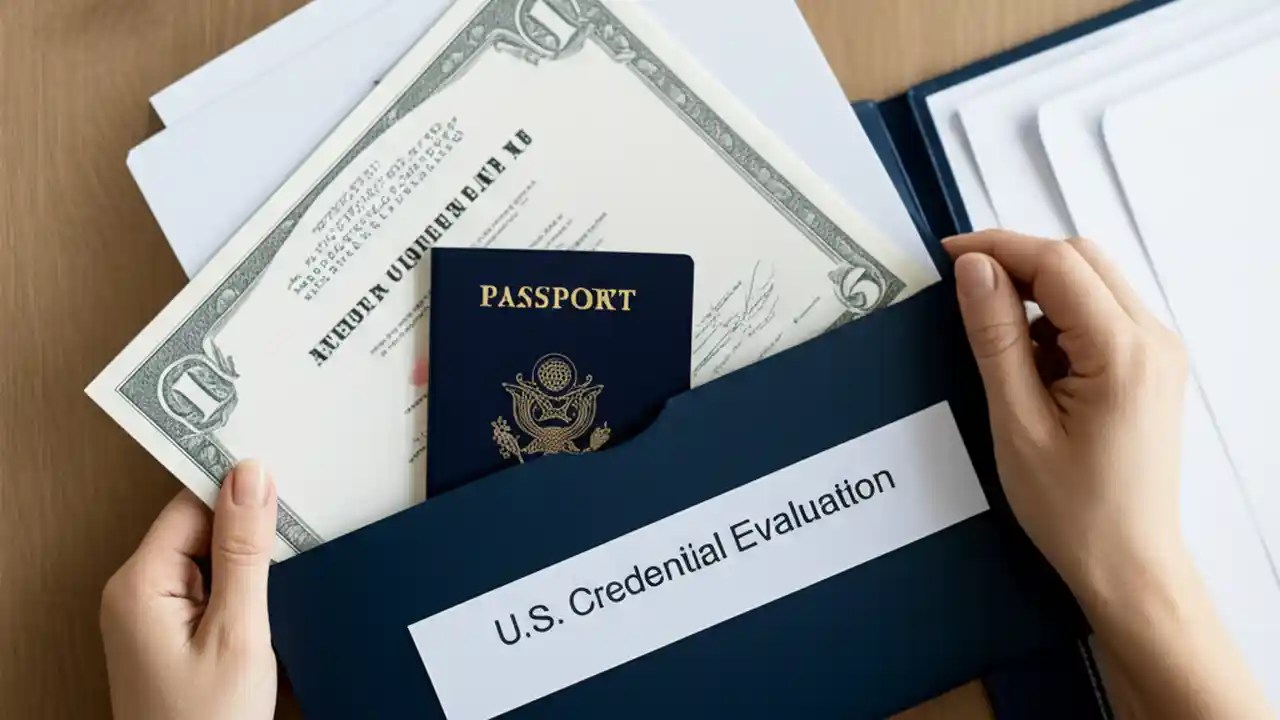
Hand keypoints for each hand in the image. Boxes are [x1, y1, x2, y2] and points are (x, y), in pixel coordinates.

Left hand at [100, 460, 277, 719]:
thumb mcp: (238, 631)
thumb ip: (244, 550)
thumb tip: (251, 476)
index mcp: (139, 583)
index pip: (192, 504)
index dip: (240, 493)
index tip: (285, 482)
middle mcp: (135, 592)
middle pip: (200, 527)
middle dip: (249, 533)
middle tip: (294, 545)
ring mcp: (150, 615)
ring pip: (209, 557)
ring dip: (248, 565)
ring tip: (277, 590)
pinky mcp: (169, 633)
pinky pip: (209, 587)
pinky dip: (243, 591)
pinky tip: (265, 610)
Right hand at [945, 230, 1269, 718]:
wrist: (1127, 564)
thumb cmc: (1070, 508)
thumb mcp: (1016, 421)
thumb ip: (995, 337)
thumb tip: (973, 268)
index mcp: (1123, 351)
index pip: (1058, 263)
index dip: (998, 248)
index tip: (946, 256)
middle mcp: (1153, 338)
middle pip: (1081, 259)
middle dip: (1018, 263)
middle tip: (964, 294)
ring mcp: (1158, 351)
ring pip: (1091, 282)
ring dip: (1039, 293)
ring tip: (998, 344)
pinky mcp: (1150, 366)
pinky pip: (1100, 314)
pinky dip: (1058, 320)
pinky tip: (1031, 365)